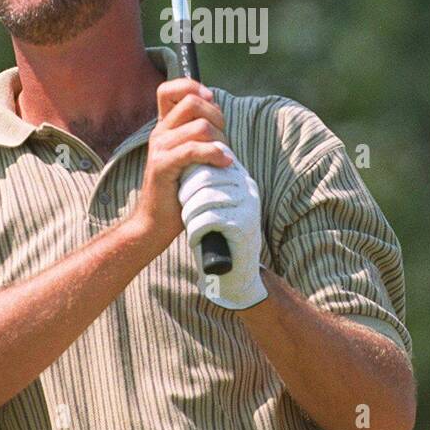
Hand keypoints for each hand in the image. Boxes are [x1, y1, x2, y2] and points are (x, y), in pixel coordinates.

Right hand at [132, 78, 232, 254]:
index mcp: (164, 126)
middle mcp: (159, 132)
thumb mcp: (189, 156)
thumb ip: (198, 134)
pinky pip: (194, 149)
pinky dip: (215, 154)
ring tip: (223, 158)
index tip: (210, 103)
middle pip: (192, 101)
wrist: (156, 222)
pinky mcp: (163, 166)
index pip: (170, 88)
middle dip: (217, 117)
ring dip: (220, 141)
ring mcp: (159, 148)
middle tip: (222, 141)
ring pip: (200, 126)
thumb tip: (218, 115)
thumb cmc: (179, 190)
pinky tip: (224, 163)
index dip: (194, 87)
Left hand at [179, 154, 266, 310]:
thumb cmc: (214, 235)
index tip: (181, 187)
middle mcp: (248, 187)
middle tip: (183, 208)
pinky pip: (208, 218)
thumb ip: (203, 178)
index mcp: (240, 176)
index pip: (211, 155)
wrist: (232, 275)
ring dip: (189, 212)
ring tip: (189, 224)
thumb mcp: (210, 200)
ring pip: (204, 196)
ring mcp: (248, 205)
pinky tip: (195, 239)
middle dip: (186, 192)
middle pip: (205, 175)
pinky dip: (194, 230)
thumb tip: (183, 156)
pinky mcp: (243, 225)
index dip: (190, 170)